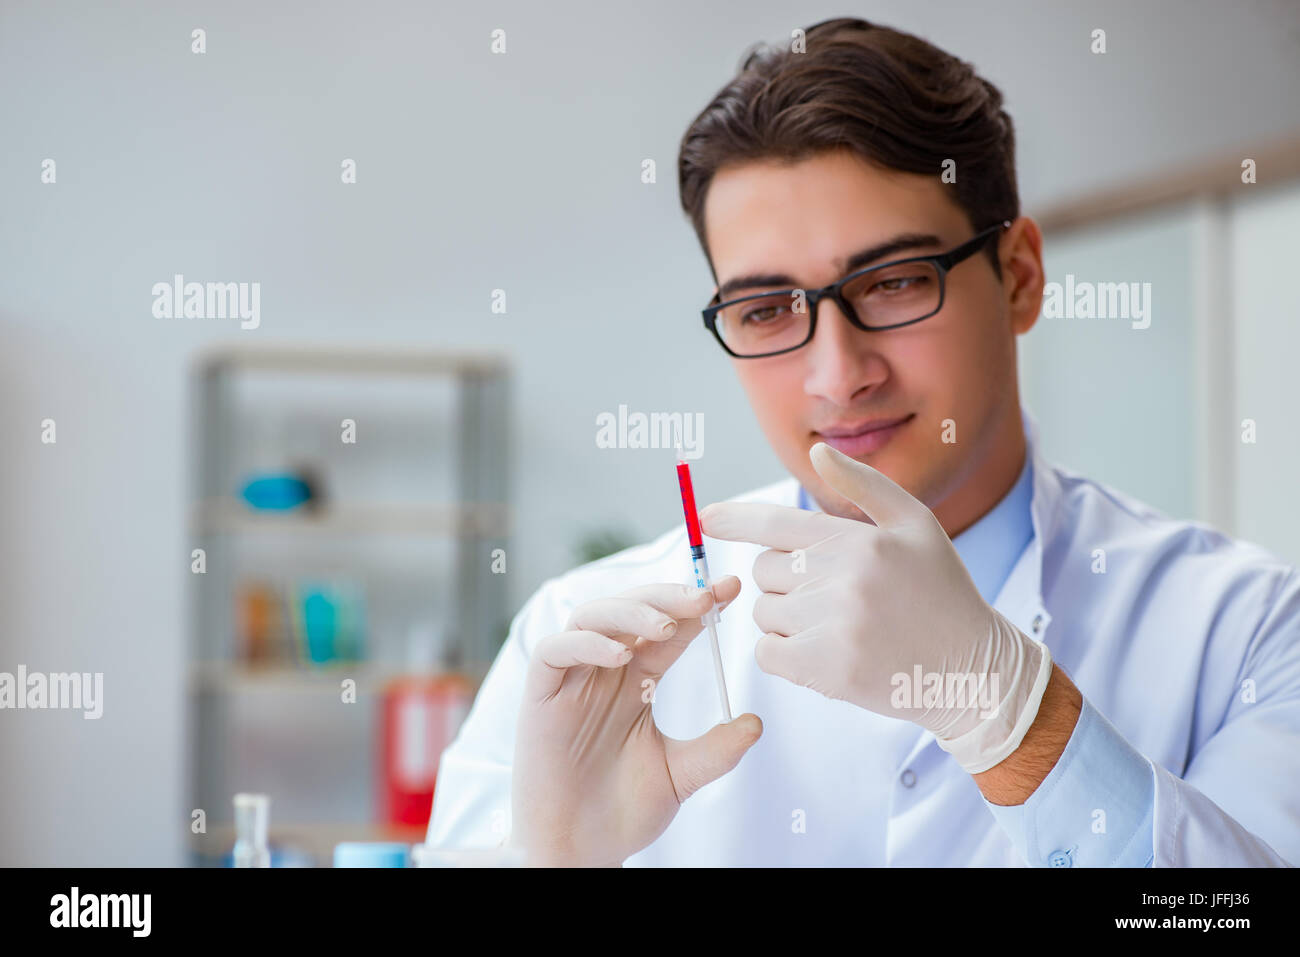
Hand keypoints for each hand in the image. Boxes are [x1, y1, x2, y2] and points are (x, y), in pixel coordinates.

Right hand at [511, 578, 761, 865]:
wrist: (582, 853)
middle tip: (705, 598)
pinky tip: (620, 656)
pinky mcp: (540, 697)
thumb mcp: (680, 775)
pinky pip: (554, 651)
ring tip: (666, 626)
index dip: (697, 607)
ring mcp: (571, 681)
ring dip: (630, 611)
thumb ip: (716, 749)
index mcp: (638, 682)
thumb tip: (755, 723)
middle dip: (668, 597)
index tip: (731, 590)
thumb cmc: (622, 813)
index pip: (669, 628)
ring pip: (591, 617)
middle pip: (631, 610)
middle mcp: (604, 672)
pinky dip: (585, 644)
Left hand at [699, 442, 1051, 774]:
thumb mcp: (916, 524)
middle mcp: (842, 580)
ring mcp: (833, 627)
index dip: (734, 519)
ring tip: (837, 626)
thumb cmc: (942, 591)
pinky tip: (822, 653)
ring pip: (765, 613)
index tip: (705, 516)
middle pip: (765, 571)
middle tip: (832, 596)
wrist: (974, 672)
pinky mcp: (826, 671)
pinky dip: (782, 654)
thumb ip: (863, 486)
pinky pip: (766, 653)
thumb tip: (817, 452)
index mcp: (859, 541)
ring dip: (786, 620)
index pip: (776, 523)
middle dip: (786, 581)